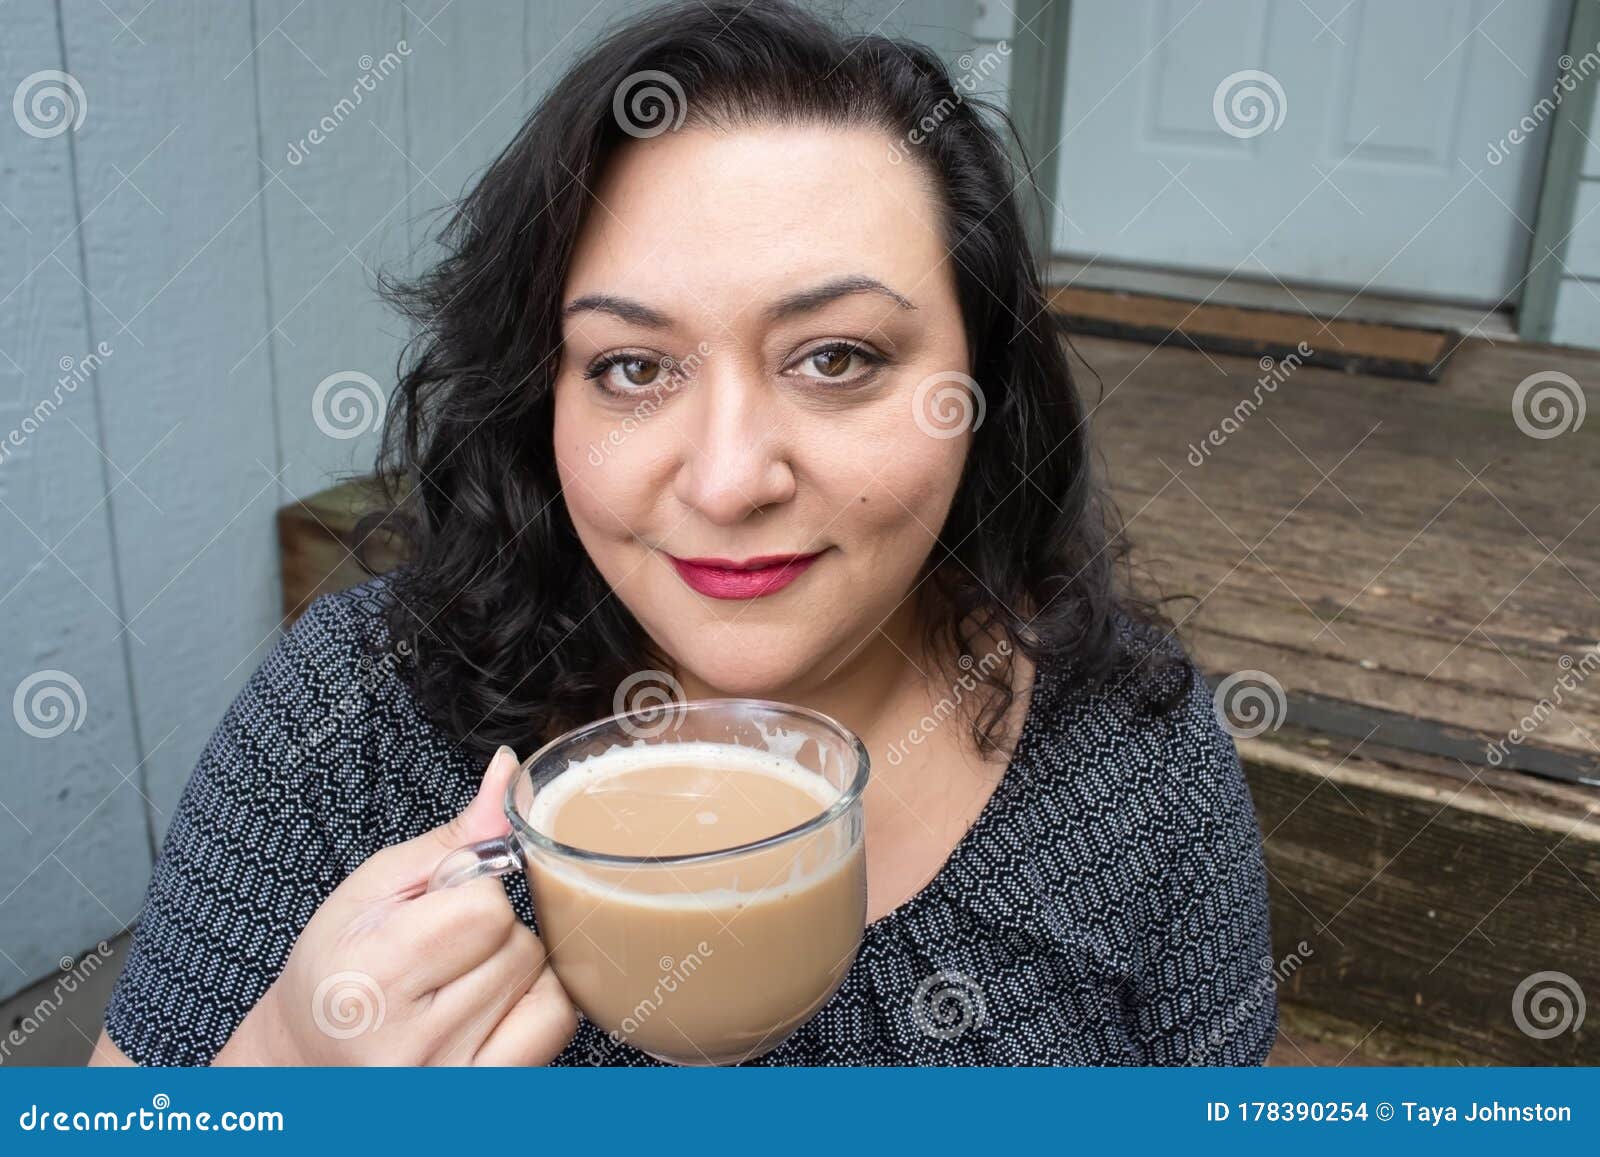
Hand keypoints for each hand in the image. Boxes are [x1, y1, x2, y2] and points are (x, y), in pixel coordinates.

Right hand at [213, 746, 577, 1064]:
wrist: (306, 1065)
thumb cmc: (336, 971)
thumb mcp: (374, 890)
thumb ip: (454, 835)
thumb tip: (512, 771)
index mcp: (371, 979)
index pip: (485, 909)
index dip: (473, 891)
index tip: (440, 904)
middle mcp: (412, 1045)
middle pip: (520, 945)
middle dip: (494, 932)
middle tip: (442, 950)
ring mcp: (453, 1082)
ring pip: (545, 980)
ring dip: (516, 967)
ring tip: (459, 979)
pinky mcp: (486, 1098)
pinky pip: (557, 1025)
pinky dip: (540, 1003)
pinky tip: (494, 1006)